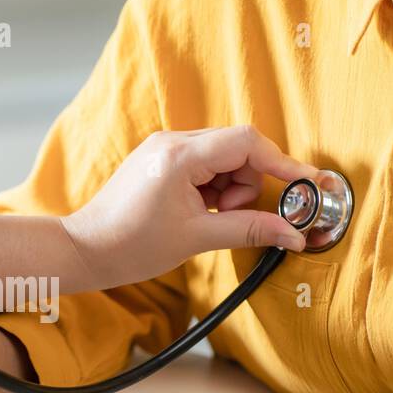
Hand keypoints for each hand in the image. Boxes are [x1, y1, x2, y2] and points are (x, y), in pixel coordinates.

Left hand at [59, 126, 318, 288]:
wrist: (85, 250)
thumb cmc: (130, 245)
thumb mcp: (196, 238)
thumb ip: (249, 229)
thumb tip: (292, 234)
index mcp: (180, 155)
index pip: (247, 142)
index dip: (282, 162)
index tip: (307, 182)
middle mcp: (173, 142)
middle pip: (239, 148)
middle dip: (249, 183)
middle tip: (232, 216)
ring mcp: (165, 148)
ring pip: (224, 158)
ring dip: (231, 189)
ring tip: (209, 218)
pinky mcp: (161, 160)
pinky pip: (206, 166)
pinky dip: (215, 189)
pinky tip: (200, 212)